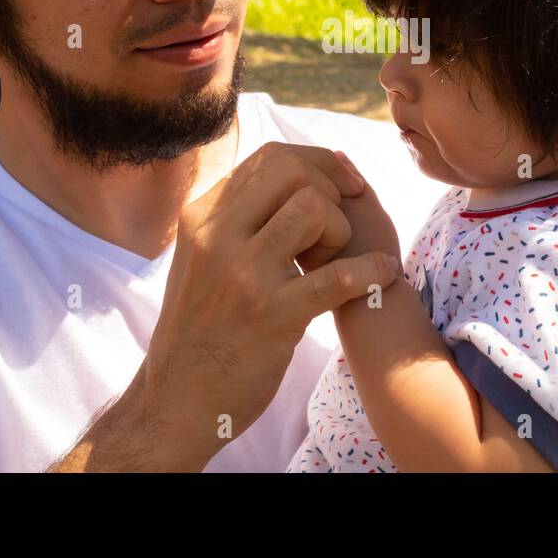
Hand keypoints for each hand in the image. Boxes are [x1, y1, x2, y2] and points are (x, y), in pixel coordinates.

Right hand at [139, 142, 400, 462]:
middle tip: (339, 225)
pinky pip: (338, 277)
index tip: (342, 186)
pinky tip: (383, 274)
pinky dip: (371, 272)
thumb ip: (235, 216)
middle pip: (292, 170)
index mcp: (202, 216)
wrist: (175, 400)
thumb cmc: (200, 327)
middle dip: (329, 187)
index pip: (270, 157)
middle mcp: (217, 236)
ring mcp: (243, 275)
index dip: (318, 164)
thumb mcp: (200, 257)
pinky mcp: (273, 316)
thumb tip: (291, 171)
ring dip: (340, 229)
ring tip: (337, 259)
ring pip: (313, 209)